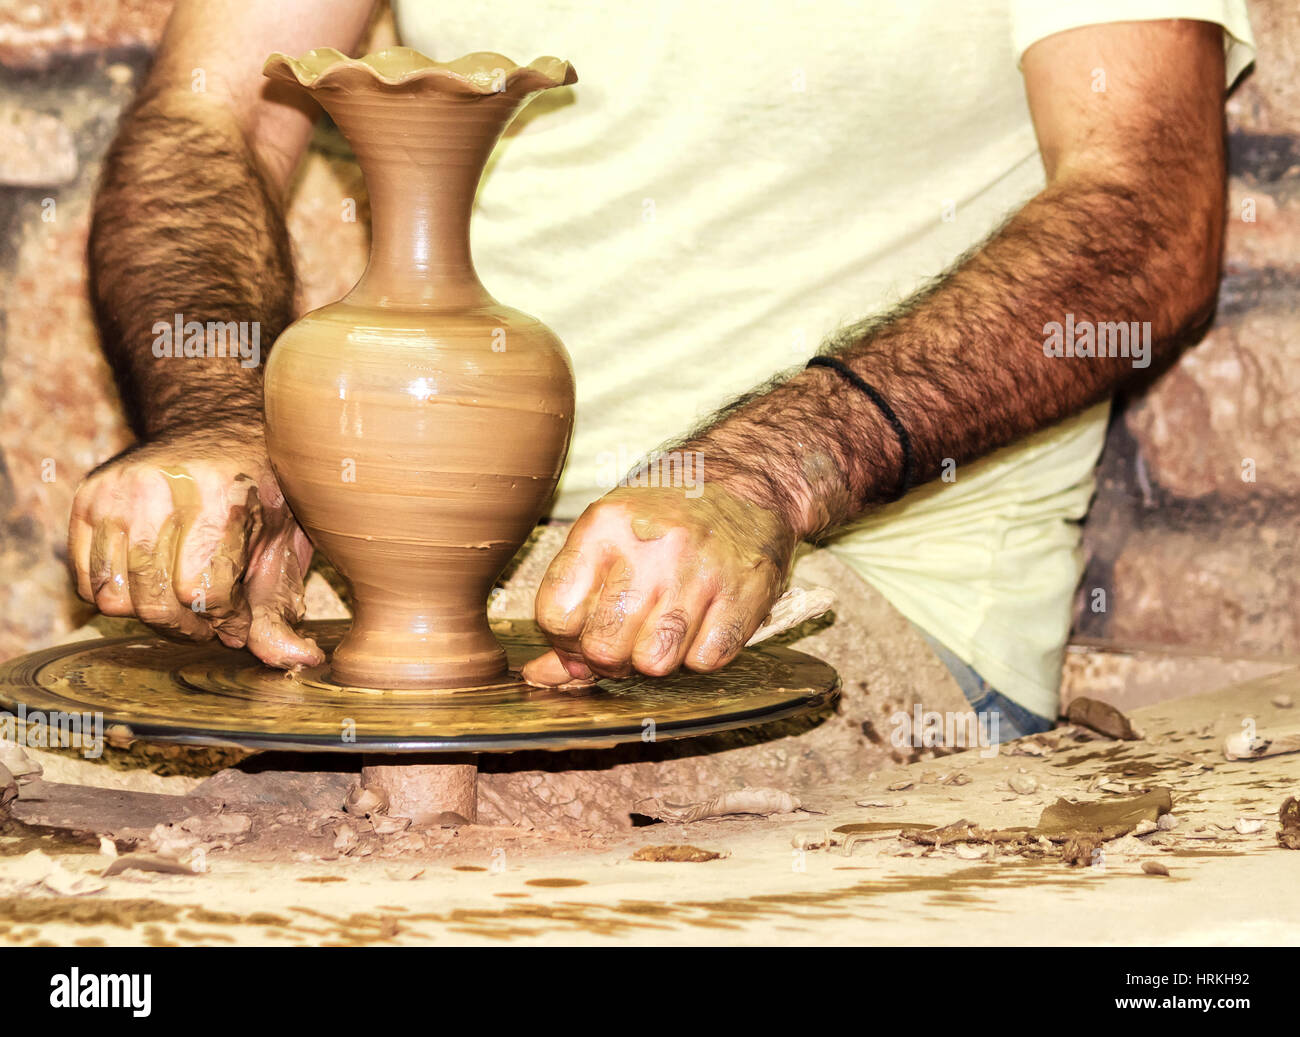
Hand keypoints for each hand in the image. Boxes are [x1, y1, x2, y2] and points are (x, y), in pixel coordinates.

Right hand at [67, 423, 322, 667]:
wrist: (218, 426)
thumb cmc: (261, 491)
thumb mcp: (285, 543)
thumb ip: (281, 608)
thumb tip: (298, 661)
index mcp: (222, 495)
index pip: (204, 594)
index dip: (225, 619)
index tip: (239, 615)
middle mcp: (162, 488)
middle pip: (154, 601)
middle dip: (186, 626)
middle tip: (210, 618)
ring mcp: (118, 490)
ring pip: (112, 597)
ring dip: (149, 613)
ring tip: (182, 599)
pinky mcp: (88, 497)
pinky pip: (85, 578)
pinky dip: (115, 595)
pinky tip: (152, 581)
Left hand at [522, 483, 796, 684]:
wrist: (747, 478)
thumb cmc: (663, 513)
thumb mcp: (607, 536)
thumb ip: (573, 603)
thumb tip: (542, 675)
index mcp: (605, 525)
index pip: (557, 615)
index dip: (563, 639)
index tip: (582, 632)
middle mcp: (651, 545)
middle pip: (603, 647)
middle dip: (608, 658)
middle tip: (625, 637)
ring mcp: (701, 571)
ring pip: (654, 662)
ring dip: (654, 659)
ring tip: (662, 630)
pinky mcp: (745, 594)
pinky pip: (705, 661)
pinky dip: (699, 654)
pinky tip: (700, 623)